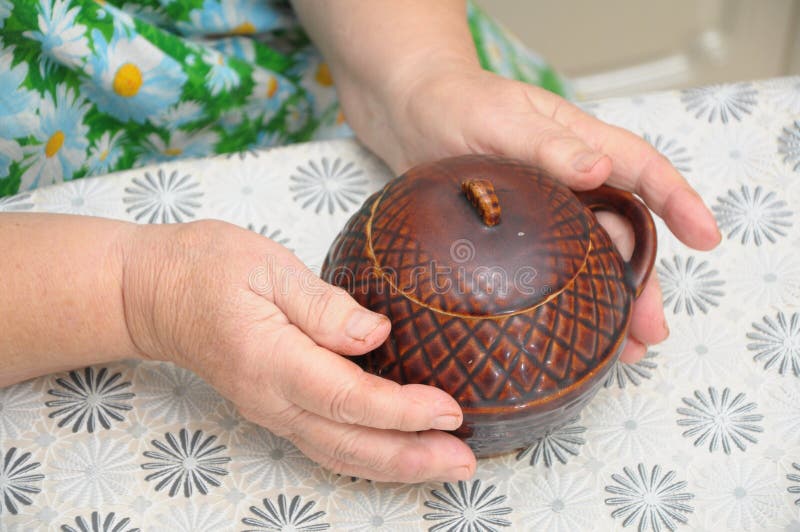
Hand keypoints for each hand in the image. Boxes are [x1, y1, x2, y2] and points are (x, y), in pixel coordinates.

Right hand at [122, 220, 475, 481]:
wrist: (153, 293)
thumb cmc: (205, 268)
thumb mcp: (267, 267)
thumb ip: (323, 305)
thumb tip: (377, 334)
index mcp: (270, 359)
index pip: (349, 398)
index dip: (402, 410)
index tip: (449, 410)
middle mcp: (270, 398)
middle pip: (349, 442)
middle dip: (411, 456)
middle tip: (464, 462)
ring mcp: (270, 409)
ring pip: (338, 452)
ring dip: (395, 464)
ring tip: (444, 465)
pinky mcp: (274, 406)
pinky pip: (327, 442)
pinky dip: (368, 454)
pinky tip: (398, 451)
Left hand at [339, 67, 721, 362]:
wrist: (409, 115)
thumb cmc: (455, 105)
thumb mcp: (500, 120)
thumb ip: (548, 145)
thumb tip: (600, 170)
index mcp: (578, 144)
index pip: (641, 171)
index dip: (677, 203)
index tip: (705, 238)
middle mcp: (570, 178)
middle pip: (622, 230)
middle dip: (643, 280)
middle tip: (650, 331)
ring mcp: (545, 206)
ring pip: (590, 255)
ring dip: (609, 299)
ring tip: (620, 349)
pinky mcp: (516, 230)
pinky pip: (551, 265)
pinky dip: (565, 296)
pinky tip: (566, 327)